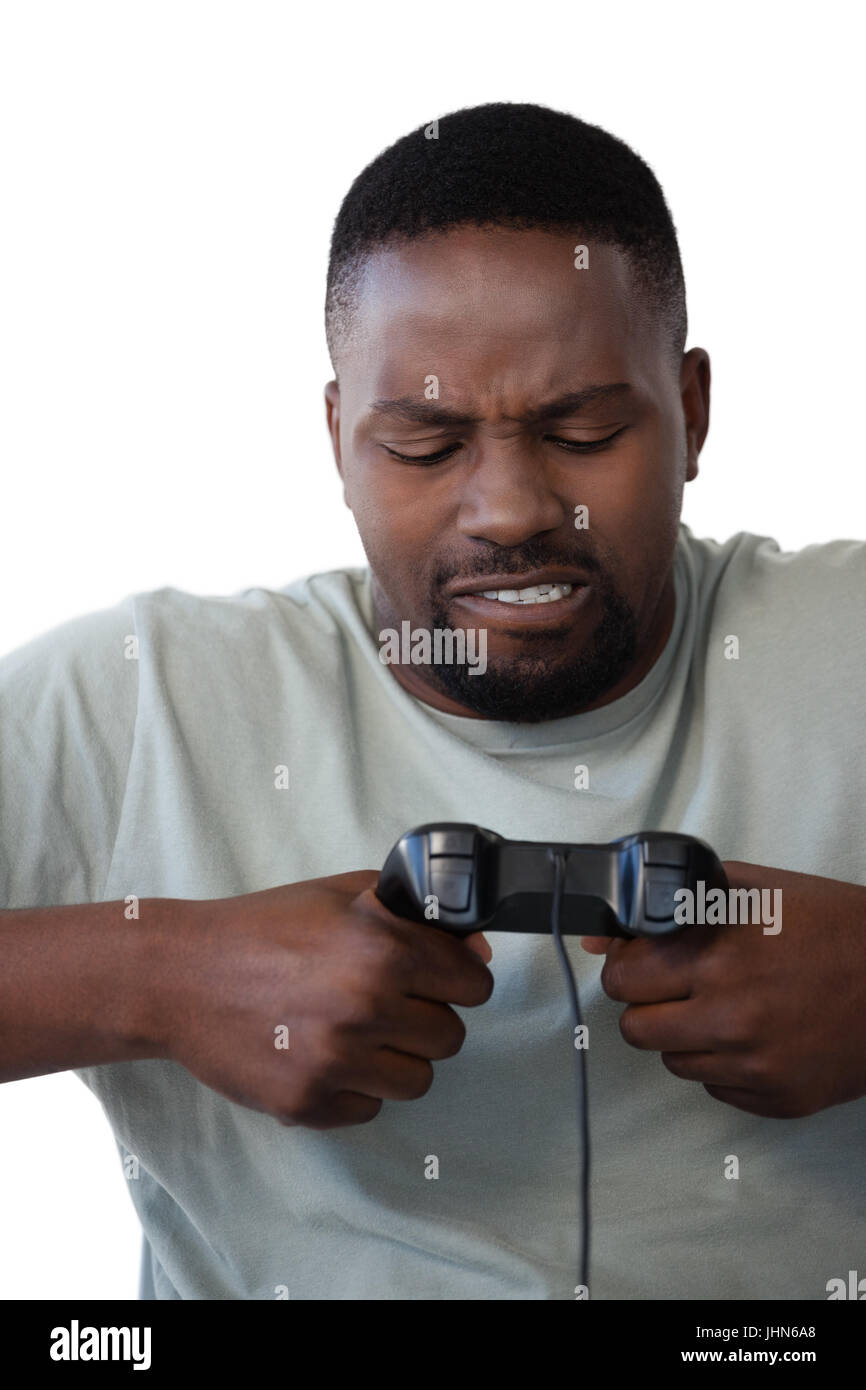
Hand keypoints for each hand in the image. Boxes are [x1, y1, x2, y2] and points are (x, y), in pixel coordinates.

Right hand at [157, 873, 492, 1128]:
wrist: (179, 975)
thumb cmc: (262, 929)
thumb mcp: (342, 897)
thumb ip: (416, 918)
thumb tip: (476, 950)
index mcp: (383, 950)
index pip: (474, 984)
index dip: (457, 978)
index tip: (437, 978)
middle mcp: (366, 1008)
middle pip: (451, 1037)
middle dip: (425, 1019)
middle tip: (384, 1002)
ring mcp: (336, 1062)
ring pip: (417, 1081)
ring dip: (395, 1059)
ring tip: (353, 1031)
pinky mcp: (307, 1105)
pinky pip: (369, 1110)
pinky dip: (353, 1089)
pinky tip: (321, 1054)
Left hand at [580, 862, 865, 1117]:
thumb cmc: (833, 928)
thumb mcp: (754, 890)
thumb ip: (669, 907)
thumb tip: (600, 940)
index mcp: (721, 951)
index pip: (625, 977)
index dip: (630, 966)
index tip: (644, 961)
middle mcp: (732, 1011)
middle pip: (636, 1027)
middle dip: (648, 1004)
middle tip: (677, 988)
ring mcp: (755, 1063)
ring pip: (671, 1062)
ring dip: (685, 1036)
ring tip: (725, 1007)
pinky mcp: (776, 1099)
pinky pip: (714, 1088)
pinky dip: (724, 1064)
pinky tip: (755, 1034)